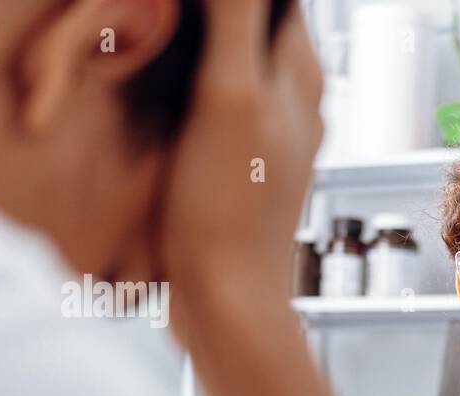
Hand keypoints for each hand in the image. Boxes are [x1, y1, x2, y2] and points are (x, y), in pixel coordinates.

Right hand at [156, 0, 322, 337]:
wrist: (225, 302)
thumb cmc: (229, 210)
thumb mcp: (229, 95)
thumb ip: (235, 19)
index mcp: (300, 71)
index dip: (231, 1)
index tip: (182, 11)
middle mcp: (294, 97)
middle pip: (256, 20)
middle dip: (210, 17)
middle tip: (163, 21)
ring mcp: (267, 130)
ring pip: (234, 57)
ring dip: (200, 43)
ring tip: (159, 40)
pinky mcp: (238, 161)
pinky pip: (215, 98)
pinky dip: (189, 82)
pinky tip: (159, 90)